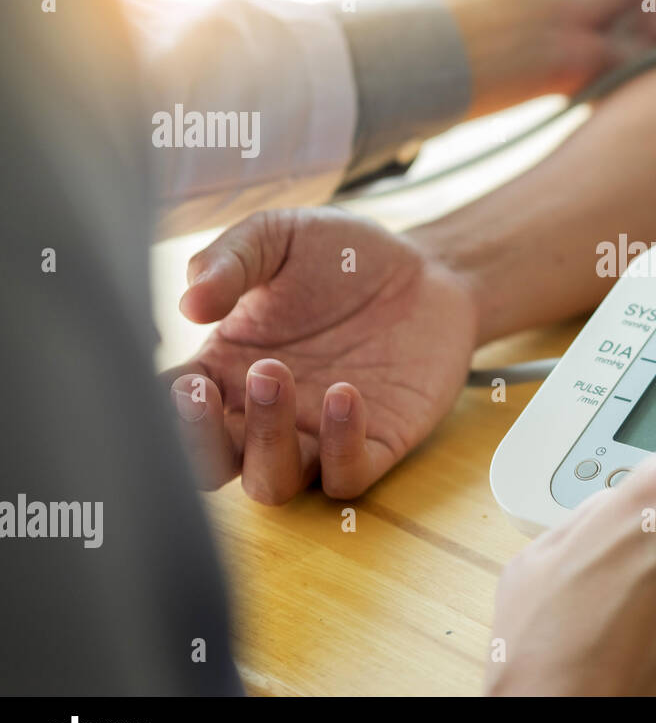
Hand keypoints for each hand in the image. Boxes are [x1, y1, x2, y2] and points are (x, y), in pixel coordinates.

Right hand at [163, 208, 476, 502]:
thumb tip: (189, 303)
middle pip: (209, 467)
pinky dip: (339, 448)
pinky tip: (345, 393)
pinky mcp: (377, 445)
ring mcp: (317, 437)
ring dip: (264, 441)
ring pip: (271, 483)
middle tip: (203, 389)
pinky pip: (345, 477)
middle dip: (197, 441)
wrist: (428, 270)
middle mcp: (263, 416)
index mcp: (223, 371)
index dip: (159, 409)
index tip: (172, 378)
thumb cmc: (341, 258)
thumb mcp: (277, 238)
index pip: (170, 411)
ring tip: (276, 373)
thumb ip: (229, 261)